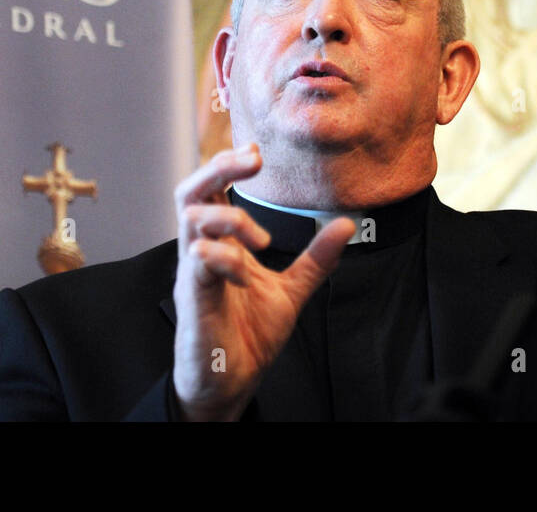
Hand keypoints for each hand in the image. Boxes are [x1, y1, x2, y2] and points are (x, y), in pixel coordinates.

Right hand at [171, 143, 356, 420]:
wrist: (230, 383)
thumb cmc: (249, 336)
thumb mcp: (291, 290)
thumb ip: (316, 259)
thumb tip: (346, 225)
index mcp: (221, 245)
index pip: (212, 191)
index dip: (228, 164)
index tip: (257, 153)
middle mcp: (200, 252)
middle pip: (190, 192)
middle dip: (218, 168)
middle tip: (252, 160)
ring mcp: (192, 275)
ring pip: (190, 221)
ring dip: (227, 217)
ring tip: (260, 238)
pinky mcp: (192, 300)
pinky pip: (197, 264)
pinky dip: (222, 258)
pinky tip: (245, 271)